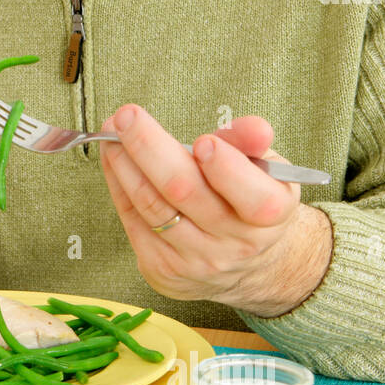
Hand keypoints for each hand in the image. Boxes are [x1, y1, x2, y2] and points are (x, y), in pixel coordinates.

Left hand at [99, 104, 329, 315]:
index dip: (227, 170)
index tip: (204, 142)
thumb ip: (251, 143)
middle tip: (126, 116)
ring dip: (124, 162)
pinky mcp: (162, 268)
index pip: (256, 200)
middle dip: (150, 147)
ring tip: (112, 129)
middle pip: (184, 192)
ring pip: (150, 205)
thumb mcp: (263, 168)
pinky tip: (113, 157)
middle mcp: (235, 245)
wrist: (241, 263)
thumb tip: (255, 128)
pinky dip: (118, 182)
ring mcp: (196, 261)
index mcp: (272, 216)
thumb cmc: (248, 199)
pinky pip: (132, 219)